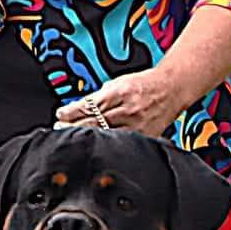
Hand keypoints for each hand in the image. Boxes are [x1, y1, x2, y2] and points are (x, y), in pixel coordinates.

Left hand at [55, 67, 189, 134]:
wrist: (171, 90)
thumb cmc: (143, 85)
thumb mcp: (118, 83)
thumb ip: (99, 97)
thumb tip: (77, 108)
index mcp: (120, 93)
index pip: (89, 105)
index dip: (71, 111)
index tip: (60, 114)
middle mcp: (127, 110)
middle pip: (94, 122)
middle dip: (74, 126)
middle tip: (59, 128)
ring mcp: (136, 125)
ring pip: (105, 135)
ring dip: (87, 137)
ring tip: (73, 139)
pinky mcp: (143, 137)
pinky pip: (120, 143)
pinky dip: (106, 144)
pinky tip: (96, 146)